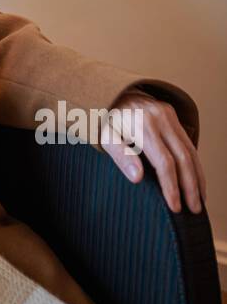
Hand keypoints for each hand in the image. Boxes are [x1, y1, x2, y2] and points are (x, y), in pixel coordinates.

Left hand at [102, 91, 206, 214]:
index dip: (171, 186)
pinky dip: (195, 164)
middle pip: (183, 158)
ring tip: (199, 200)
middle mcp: (159, 118)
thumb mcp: (104, 137)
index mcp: (142, 125)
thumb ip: (120, 156)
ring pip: (190, 151)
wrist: (110, 93)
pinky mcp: (172, 116)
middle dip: (190, 187)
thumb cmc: (105, 120)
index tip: (175, 206)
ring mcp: (168, 115)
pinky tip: (196, 180)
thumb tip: (137, 177)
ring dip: (197, 177)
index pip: (164, 162)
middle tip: (193, 209)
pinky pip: (188, 143)